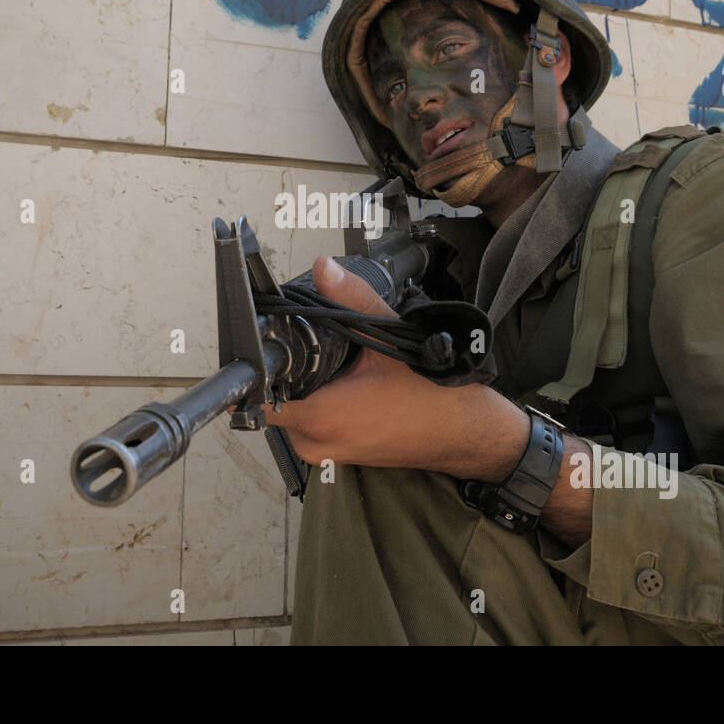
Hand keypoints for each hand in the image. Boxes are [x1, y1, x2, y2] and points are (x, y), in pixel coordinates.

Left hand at [265, 255, 530, 481]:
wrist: (463, 433)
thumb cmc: (430, 395)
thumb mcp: (390, 338)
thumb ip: (352, 299)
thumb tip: (323, 269)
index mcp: (322, 416)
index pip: (261, 393)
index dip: (263, 364)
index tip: (273, 342)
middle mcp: (315, 442)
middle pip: (274, 397)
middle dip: (289, 370)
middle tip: (315, 346)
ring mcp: (323, 453)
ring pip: (291, 410)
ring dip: (303, 387)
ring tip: (337, 366)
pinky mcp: (334, 455)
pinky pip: (309, 423)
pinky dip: (318, 401)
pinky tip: (344, 384)